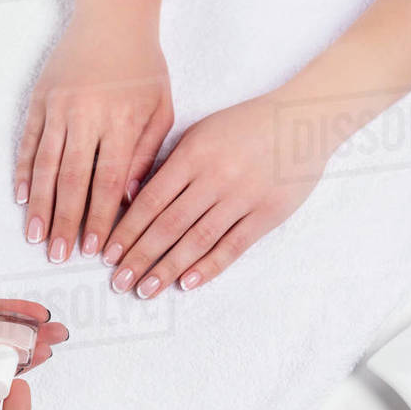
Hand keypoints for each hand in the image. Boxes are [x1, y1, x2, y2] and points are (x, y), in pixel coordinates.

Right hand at [15, 9, 173, 262]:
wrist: (112, 15)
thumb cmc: (144, 65)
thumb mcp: (161, 108)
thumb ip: (147, 154)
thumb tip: (129, 198)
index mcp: (121, 122)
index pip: (108, 182)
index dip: (99, 218)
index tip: (94, 248)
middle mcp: (86, 116)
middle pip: (73, 181)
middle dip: (66, 222)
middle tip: (59, 255)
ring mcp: (58, 107)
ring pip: (46, 166)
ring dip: (41, 205)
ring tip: (37, 236)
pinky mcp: (40, 98)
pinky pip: (29, 142)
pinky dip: (24, 171)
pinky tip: (22, 197)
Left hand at [103, 98, 332, 296]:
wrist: (302, 120)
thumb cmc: (243, 126)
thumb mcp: (200, 132)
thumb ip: (169, 164)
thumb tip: (131, 197)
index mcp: (193, 154)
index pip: (151, 199)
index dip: (127, 229)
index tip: (108, 253)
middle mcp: (215, 177)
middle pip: (169, 224)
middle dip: (140, 256)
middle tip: (119, 281)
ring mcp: (243, 197)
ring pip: (197, 240)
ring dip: (168, 268)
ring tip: (146, 289)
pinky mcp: (267, 213)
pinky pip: (233, 246)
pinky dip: (208, 267)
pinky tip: (186, 284)